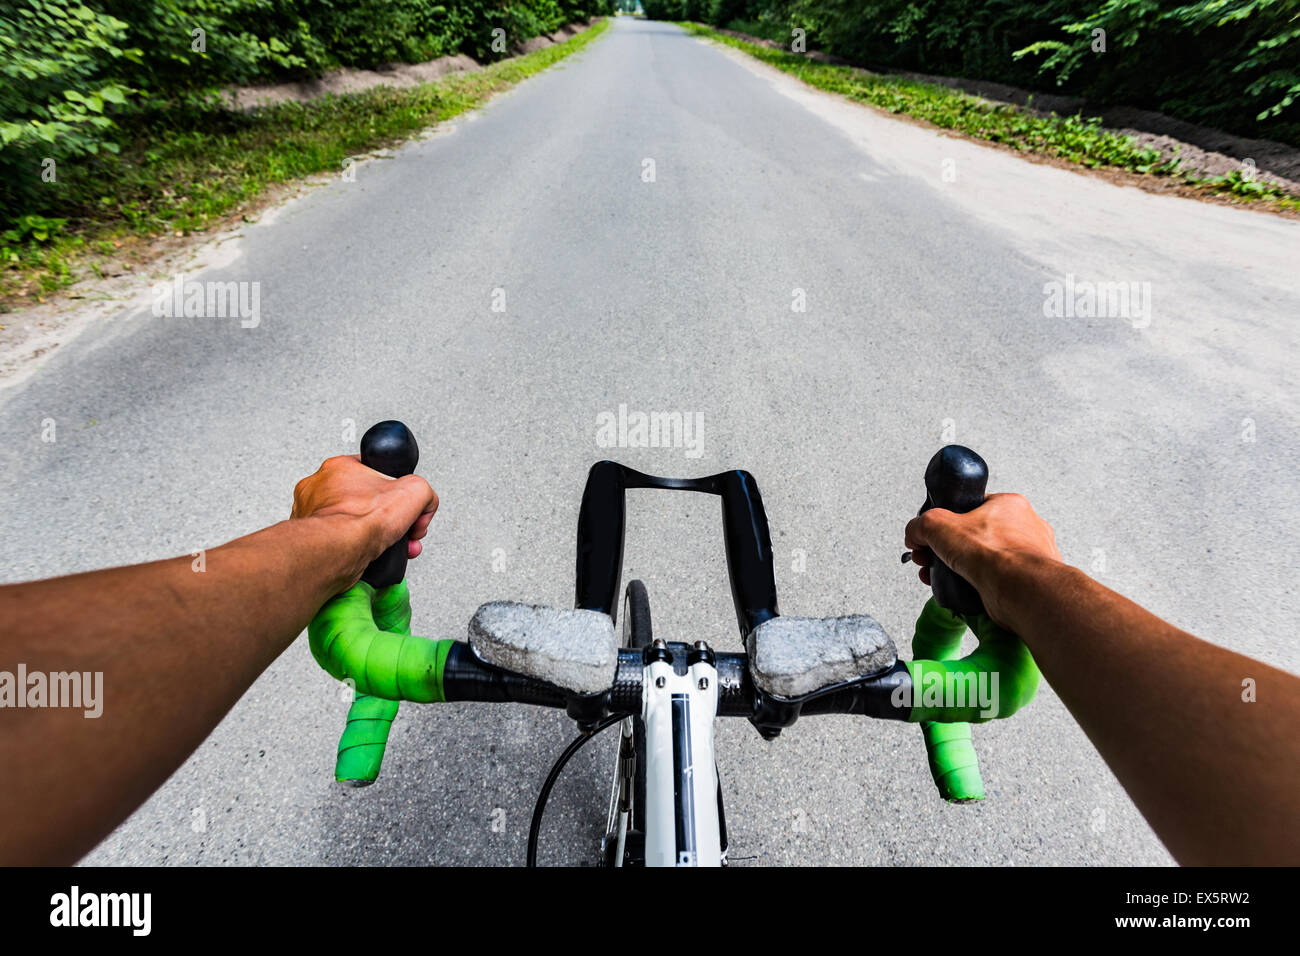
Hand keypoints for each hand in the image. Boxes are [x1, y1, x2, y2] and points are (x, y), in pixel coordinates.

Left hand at [292, 455, 438, 570]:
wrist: (338, 553)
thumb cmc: (361, 520)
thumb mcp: (415, 490)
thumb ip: (424, 491)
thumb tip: (425, 505)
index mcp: (338, 467)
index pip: (373, 473)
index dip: (395, 491)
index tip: (401, 505)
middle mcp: (319, 489)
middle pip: (365, 502)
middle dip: (388, 519)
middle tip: (399, 528)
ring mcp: (312, 516)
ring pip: (353, 524)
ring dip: (375, 536)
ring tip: (388, 544)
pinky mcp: (313, 541)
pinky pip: (341, 543)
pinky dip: (358, 550)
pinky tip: (371, 554)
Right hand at [905, 493, 1060, 621]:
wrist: (1022, 592)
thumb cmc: (998, 556)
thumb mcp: (939, 525)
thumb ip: (921, 525)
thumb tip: (914, 534)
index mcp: (1010, 505)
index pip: (971, 508)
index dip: (947, 523)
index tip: (934, 535)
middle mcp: (1024, 529)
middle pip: (974, 537)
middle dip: (948, 551)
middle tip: (933, 560)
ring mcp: (1028, 558)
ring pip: (984, 562)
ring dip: (959, 571)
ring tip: (947, 577)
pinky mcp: (1025, 583)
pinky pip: (994, 583)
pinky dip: (976, 588)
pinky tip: (966, 590)